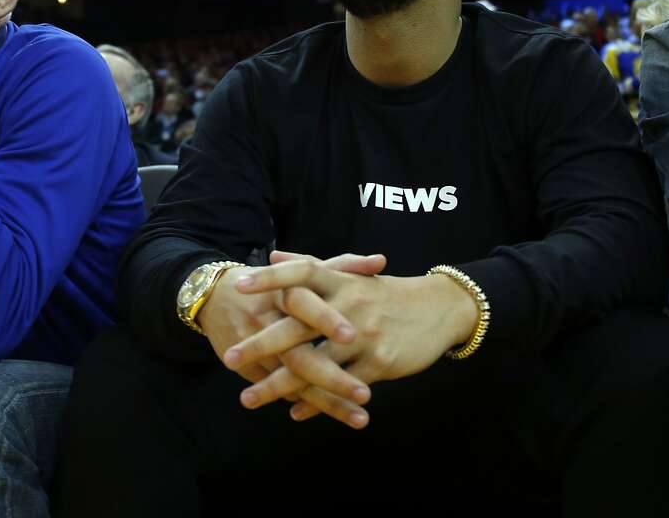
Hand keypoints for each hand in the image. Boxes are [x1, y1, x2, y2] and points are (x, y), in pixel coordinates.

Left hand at [226, 259, 477, 426]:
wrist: (439, 309)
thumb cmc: (387, 293)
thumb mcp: (353, 275)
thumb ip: (312, 266)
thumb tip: (274, 255)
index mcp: (342, 282)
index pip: (303, 272)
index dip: (272, 278)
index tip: (240, 287)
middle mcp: (351, 306)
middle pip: (299, 325)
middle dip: (261, 344)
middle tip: (229, 358)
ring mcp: (365, 336)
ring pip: (315, 365)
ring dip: (279, 386)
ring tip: (248, 399)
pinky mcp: (379, 363)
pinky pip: (341, 386)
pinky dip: (316, 402)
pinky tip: (294, 413)